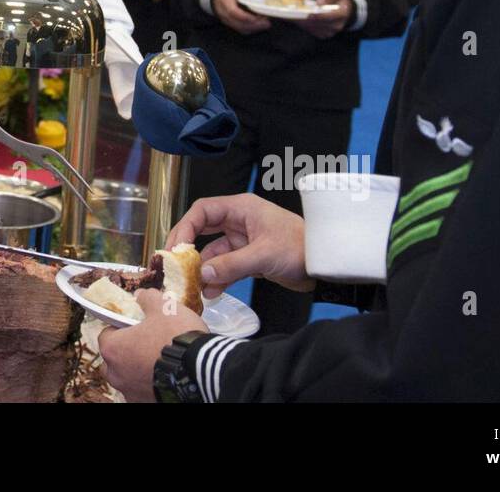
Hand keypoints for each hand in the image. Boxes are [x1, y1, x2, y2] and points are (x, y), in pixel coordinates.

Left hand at [98, 290, 207, 401]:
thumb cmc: (175, 335)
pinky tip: (166, 374)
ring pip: (127, 378)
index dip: (119, 327)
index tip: (134, 324)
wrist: (201, 369)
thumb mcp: (163, 306)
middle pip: (113, 360)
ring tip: (158, 360)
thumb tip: (141, 295)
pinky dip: (151, 383)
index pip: (106, 335)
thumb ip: (148, 298)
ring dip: (137, 369)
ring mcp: (132, 393)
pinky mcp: (148, 403)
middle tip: (145, 343)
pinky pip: (144, 391)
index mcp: (113, 349)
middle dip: (124, 352)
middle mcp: (117, 375)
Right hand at [168, 194, 313, 296]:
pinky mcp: (249, 258)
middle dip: (189, 248)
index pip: (202, 211)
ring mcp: (243, 240)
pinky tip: (211, 292)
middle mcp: (239, 221)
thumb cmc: (301, 247)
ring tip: (193, 286)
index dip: (185, 227)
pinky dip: (217, 278)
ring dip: (204, 269)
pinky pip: (226, 266)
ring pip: (213, 252)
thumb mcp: (264, 255)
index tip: (176, 248)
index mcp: (241, 208)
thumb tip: (202, 274)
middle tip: (174, 265)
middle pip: (203, 230)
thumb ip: (231, 264)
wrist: (325, 265)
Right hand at [211, 0, 270, 34]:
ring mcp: (228, 21)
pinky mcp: (232, 24)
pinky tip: (261, 25)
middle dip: (254, 23)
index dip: (245, 16)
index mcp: (224, 2)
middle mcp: (224, 14)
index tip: (258, 16)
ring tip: (266, 23)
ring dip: (254, 27)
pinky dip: (252, 29)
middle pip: (239, 23)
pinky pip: (242, 30)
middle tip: (267, 20)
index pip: (233, 12)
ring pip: (241, 28)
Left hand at [291, 0, 351, 38]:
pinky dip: (303, 25)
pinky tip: (295, 20)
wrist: (342, 10)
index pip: (330, 16)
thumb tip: (319, 3)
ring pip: (314, 28)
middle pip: (319, 23)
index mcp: (343, 13)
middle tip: (294, 15)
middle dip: (306, 19)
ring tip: (291, 16)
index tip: (309, 13)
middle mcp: (338, 25)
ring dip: (302, 23)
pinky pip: (312, 31)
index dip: (319, 15)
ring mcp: (331, 32)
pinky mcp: (324, 35)